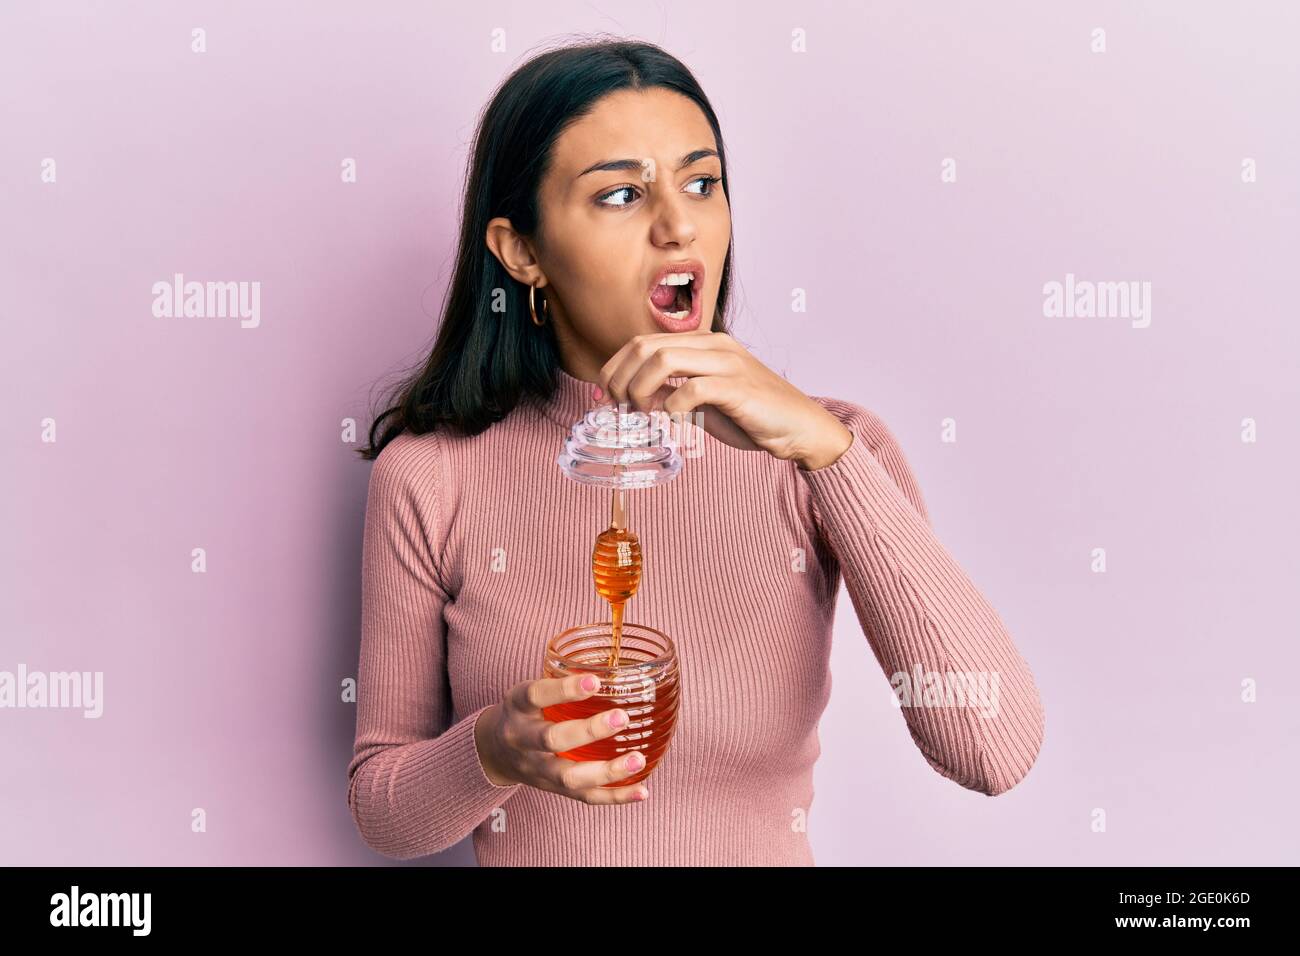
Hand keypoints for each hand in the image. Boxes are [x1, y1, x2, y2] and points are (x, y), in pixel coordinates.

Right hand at [473, 674, 649, 804]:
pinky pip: (584, 797)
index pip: (536, 695)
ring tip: (637, 759)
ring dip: (607, 770)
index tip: (595, 681)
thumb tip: (616, 664)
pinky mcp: (552, 789)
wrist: (495, 752)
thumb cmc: (526, 712)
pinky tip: (641, 790)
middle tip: (622, 717)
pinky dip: (615, 797)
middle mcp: (522, 739)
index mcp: (517, 706)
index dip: (564, 689)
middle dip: (589, 730)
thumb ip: (563, 681)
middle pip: (552, 739)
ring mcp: (537, 769)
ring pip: (569, 777)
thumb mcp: (531, 690)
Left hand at [597, 330, 853, 469]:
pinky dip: (672, 408)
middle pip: (645, 346)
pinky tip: (674, 424)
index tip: (607, 396)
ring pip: (663, 359)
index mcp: (704, 344)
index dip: (615, 367)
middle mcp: (714, 346)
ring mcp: (727, 363)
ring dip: (640, 389)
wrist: (801, 428)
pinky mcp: (738, 388)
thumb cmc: (753, 416)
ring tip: (642, 413)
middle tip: (619, 407)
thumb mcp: (703, 404)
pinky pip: (691, 389)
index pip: (643, 342)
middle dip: (620, 377)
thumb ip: (671, 395)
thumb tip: (637, 400)